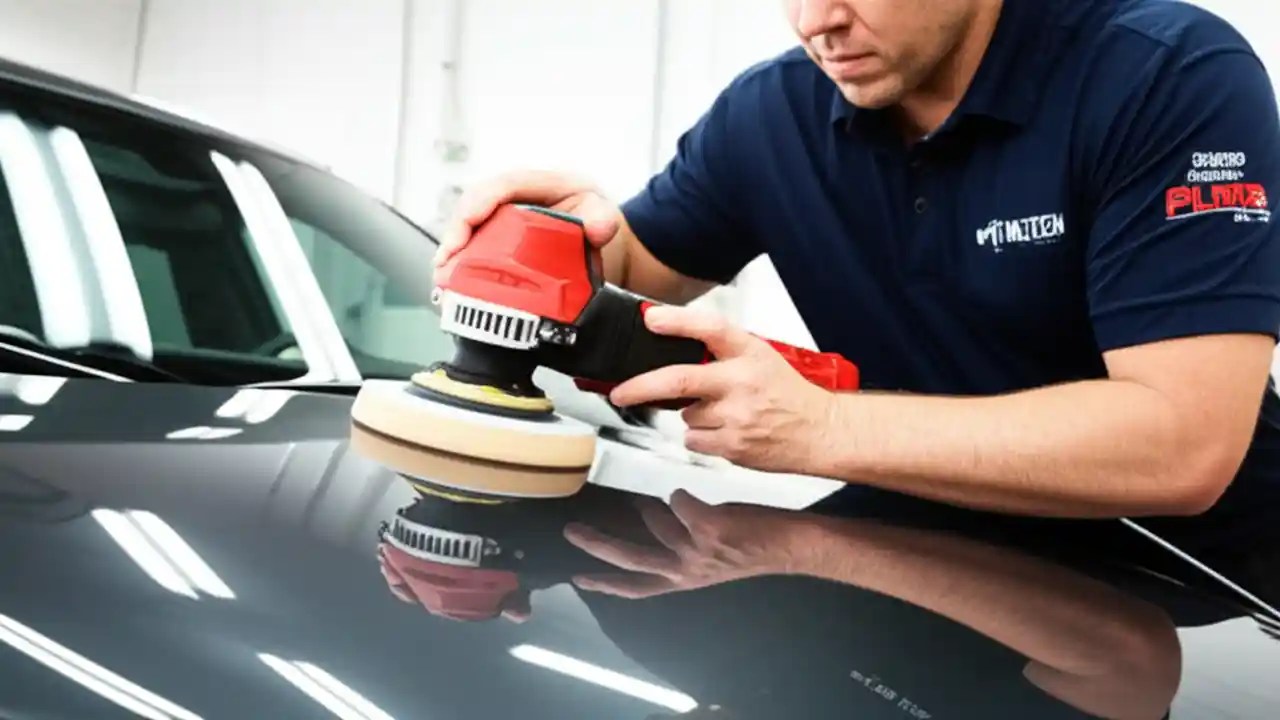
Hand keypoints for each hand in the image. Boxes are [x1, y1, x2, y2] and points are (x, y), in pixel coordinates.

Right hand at [434, 169, 620, 267]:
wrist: (601, 243)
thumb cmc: (595, 219)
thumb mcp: (604, 214)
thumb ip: (604, 219)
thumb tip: (597, 229)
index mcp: (539, 183)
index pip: (501, 186)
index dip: (478, 204)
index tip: (467, 225)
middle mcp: (514, 199)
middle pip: (474, 209)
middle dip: (456, 235)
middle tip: (446, 263)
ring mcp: (504, 222)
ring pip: (469, 233)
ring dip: (453, 256)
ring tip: (443, 280)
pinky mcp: (499, 244)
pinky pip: (475, 252)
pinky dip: (462, 270)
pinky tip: (453, 288)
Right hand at [564, 490, 806, 598]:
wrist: (792, 547)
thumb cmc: (752, 546)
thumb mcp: (710, 557)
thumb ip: (678, 542)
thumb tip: (646, 512)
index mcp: (685, 580)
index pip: (638, 587)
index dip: (606, 584)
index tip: (580, 578)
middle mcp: (687, 570)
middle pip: (632, 560)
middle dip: (598, 545)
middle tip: (572, 530)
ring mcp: (698, 550)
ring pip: (657, 522)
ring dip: (651, 509)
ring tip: (649, 500)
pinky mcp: (709, 528)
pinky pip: (679, 501)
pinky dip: (680, 494)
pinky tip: (686, 494)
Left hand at [610, 305, 841, 474]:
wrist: (819, 431)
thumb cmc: (788, 393)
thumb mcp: (760, 357)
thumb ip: (720, 351)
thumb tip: (670, 344)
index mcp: (750, 352)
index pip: (711, 328)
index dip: (677, 321)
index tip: (651, 319)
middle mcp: (742, 382)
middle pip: (679, 380)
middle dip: (640, 387)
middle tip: (620, 393)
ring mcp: (736, 416)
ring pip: (686, 415)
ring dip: (692, 414)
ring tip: (724, 413)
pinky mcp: (732, 445)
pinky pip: (694, 439)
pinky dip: (701, 436)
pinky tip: (726, 431)